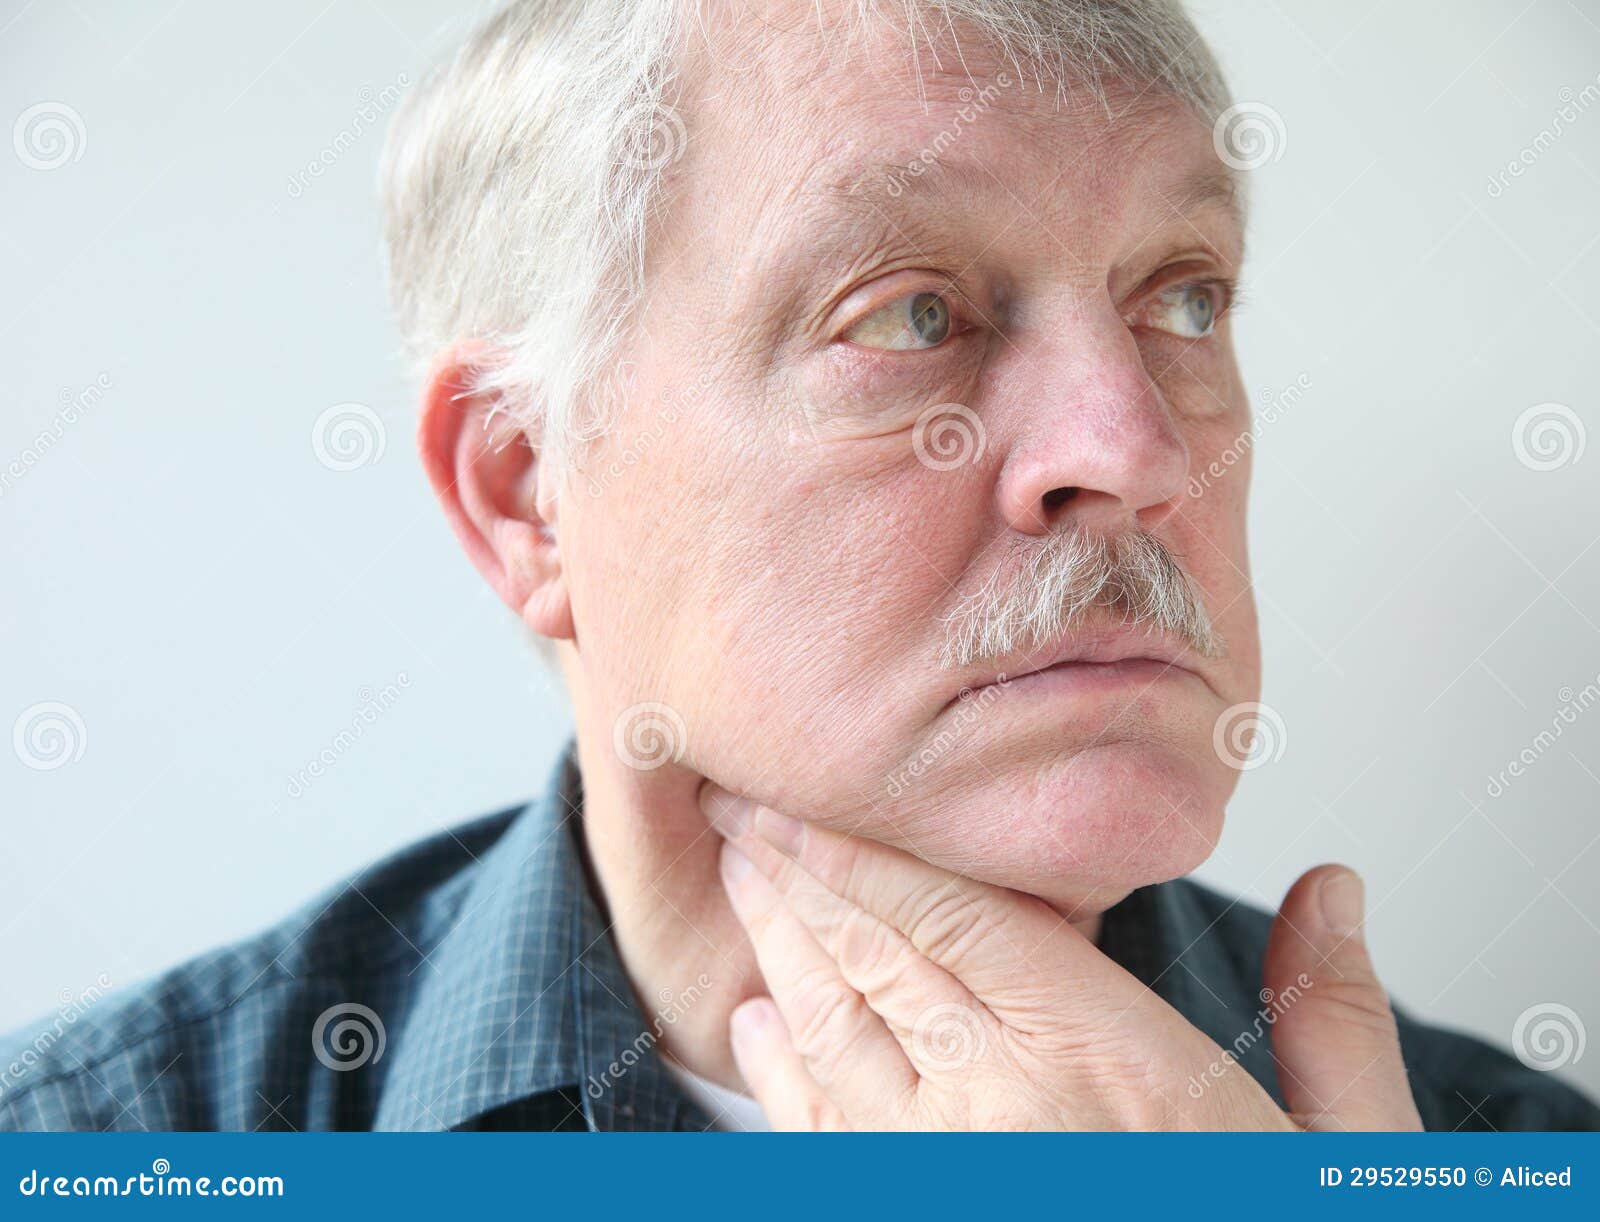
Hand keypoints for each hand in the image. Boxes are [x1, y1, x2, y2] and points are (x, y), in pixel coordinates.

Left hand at [700, 784, 1423, 1130]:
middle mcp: (1008, 1113)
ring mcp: (941, 1178)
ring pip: (832, 1037)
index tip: (804, 797)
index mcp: (1112, 1065)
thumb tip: (1330, 887)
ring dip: (780, 951)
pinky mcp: (909, 1218)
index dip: (862, 850)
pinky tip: (758, 1025)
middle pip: (876, 959)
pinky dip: (780, 1075)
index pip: (956, 916)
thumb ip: (1329, 1013)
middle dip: (797, 876)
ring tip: (743, 882)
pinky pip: (820, 1139)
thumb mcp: (1348, 1157)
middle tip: (739, 809)